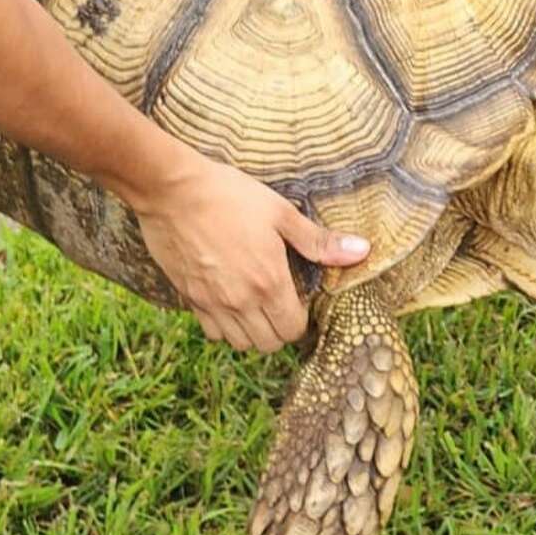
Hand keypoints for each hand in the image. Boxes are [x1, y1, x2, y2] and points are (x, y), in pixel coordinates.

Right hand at [133, 154, 368, 351]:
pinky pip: (211, 331)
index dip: (301, 319)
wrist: (172, 190)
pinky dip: (223, 325)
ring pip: (239, 343)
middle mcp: (241, 301)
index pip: (293, 330)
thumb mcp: (280, 212)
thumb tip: (362, 251)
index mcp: (269, 282)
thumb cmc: (229, 195)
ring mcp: (212, 303)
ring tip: (254, 304)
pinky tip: (227, 300)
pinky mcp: (189, 298)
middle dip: (278, 329)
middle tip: (279, 303)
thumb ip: (319, 241)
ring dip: (251, 331)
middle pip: (268, 344)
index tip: (298, 299)